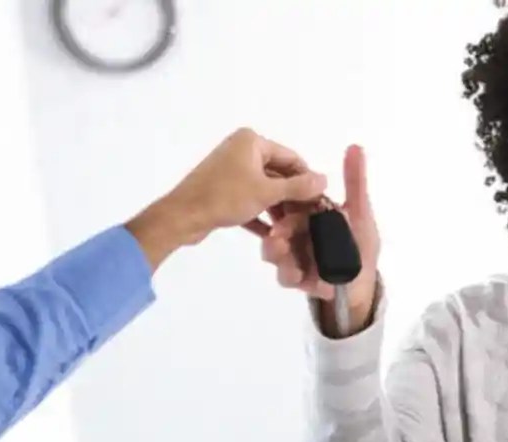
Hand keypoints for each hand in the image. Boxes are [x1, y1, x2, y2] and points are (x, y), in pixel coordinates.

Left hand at [127, 128, 327, 270]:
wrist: (182, 216)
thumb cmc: (225, 197)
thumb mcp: (267, 192)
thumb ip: (298, 186)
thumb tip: (325, 179)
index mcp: (252, 141)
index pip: (291, 158)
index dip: (307, 179)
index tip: (320, 202)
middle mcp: (241, 150)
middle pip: (278, 173)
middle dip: (292, 197)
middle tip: (308, 219)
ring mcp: (230, 169)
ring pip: (264, 188)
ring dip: (277, 208)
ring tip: (291, 229)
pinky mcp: (222, 189)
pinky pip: (248, 199)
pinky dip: (259, 214)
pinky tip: (271, 234)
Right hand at [257, 144, 380, 334]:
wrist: (362, 283)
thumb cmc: (360, 245)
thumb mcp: (360, 212)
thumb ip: (355, 182)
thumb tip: (355, 147)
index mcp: (309, 213)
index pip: (292, 202)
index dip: (286, 203)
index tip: (282, 204)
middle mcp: (296, 232)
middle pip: (279, 228)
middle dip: (278, 233)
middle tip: (279, 234)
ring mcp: (293, 255)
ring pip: (276, 253)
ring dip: (277, 254)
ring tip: (283, 255)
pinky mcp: (295, 278)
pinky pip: (287, 277)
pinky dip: (293, 277)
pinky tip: (304, 277)